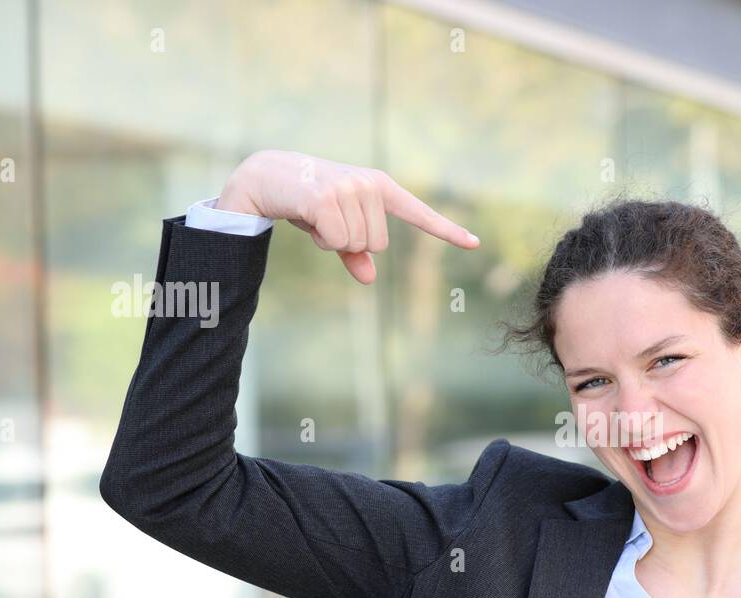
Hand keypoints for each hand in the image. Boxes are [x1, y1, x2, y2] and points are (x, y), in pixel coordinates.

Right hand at [216, 149, 478, 283]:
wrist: (266, 177)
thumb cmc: (306, 203)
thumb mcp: (335, 228)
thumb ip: (355, 253)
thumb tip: (369, 278)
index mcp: (379, 187)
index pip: (418, 212)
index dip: (446, 230)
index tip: (475, 243)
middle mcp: (369, 184)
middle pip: (376, 244)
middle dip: (349, 242)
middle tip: (326, 219)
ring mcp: (349, 188)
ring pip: (357, 244)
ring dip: (332, 239)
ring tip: (315, 214)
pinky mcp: (327, 197)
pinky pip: (337, 241)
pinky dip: (321, 238)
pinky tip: (306, 215)